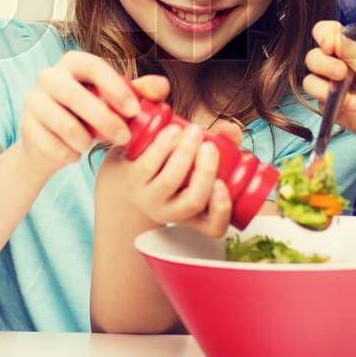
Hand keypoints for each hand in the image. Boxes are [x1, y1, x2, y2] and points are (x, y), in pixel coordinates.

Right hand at [17, 51, 143, 180]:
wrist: (50, 143)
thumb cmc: (88, 115)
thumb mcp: (114, 102)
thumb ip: (138, 92)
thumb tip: (163, 86)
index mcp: (72, 63)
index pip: (93, 66)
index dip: (114, 87)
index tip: (133, 110)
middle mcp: (48, 76)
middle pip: (76, 95)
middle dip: (104, 119)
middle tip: (124, 138)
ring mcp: (33, 101)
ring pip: (64, 124)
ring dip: (86, 140)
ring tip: (92, 145)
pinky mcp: (25, 127)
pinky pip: (52, 145)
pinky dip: (69, 154)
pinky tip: (74, 154)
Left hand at [111, 112, 233, 237]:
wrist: (127, 174)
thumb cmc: (175, 166)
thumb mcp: (201, 160)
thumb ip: (224, 142)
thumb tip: (229, 130)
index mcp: (193, 216)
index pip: (214, 227)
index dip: (221, 208)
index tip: (222, 183)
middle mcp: (170, 213)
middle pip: (193, 201)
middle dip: (205, 171)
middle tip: (209, 146)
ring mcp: (149, 198)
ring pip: (169, 181)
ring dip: (185, 154)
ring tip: (195, 130)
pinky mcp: (131, 178)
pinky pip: (147, 165)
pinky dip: (162, 146)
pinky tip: (172, 130)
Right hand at [302, 21, 355, 155]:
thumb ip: (352, 50)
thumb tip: (330, 37)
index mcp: (347, 47)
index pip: (324, 32)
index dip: (322, 35)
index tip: (330, 45)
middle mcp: (334, 63)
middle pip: (312, 57)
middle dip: (324, 65)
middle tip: (342, 73)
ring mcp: (328, 84)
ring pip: (309, 81)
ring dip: (328, 88)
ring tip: (352, 95)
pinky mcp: (326, 104)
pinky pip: (318, 101)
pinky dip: (338, 103)